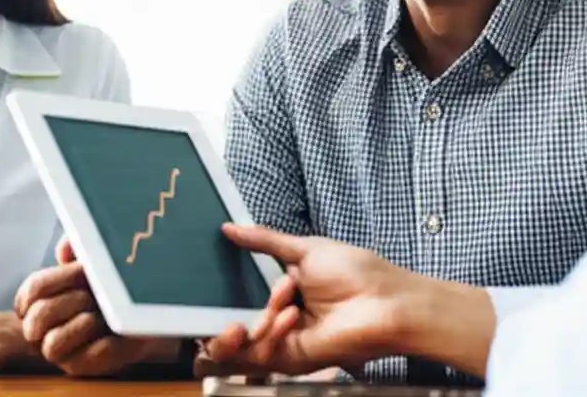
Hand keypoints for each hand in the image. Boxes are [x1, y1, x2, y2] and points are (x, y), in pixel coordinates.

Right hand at [13, 238, 181, 375]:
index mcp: (38, 300)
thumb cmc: (107, 283)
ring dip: (81, 324)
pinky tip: (112, 329)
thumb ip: (78, 245)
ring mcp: (60, 351)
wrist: (139, 312)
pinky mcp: (82, 367)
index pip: (32, 290)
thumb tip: (66, 249)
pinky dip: (102, 342)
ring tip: (99, 314)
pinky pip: (87, 357)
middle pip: (40, 315)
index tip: (83, 269)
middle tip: (92, 294)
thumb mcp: (93, 258)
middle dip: (71, 300)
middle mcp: (42, 329)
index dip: (60, 277)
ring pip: (52, 345)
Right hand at [203, 224, 495, 377]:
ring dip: (259, 320)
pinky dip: (272, 332)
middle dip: (221, 329)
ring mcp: (282, 343)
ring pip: (239, 349)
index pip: (232, 302)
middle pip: (227, 334)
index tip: (201, 292)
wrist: (386, 300)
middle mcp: (275, 320)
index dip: (212, 304)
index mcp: (276, 292)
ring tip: (285, 300)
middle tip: (231, 318)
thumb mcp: (304, 249)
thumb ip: (263, 241)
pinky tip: (291, 315)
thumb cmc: (355, 272)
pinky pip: (263, 355)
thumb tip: (228, 228)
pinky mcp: (293, 359)